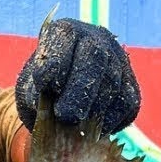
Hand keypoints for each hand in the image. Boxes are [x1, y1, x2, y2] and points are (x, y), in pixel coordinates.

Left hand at [14, 18, 140, 134]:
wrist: (63, 100)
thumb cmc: (42, 91)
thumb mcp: (29, 90)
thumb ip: (34, 95)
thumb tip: (50, 109)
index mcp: (65, 31)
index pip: (64, 36)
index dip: (54, 61)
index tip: (42, 84)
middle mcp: (96, 38)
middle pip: (96, 56)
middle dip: (80, 89)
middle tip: (65, 116)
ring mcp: (118, 60)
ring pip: (113, 83)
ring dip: (93, 110)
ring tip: (74, 128)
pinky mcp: (131, 85)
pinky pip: (126, 104)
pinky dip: (110, 120)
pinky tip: (92, 130)